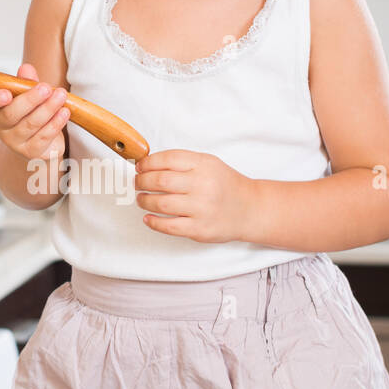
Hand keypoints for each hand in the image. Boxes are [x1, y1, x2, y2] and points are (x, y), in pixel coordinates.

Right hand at [0, 64, 68, 162]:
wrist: (39, 139)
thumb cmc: (30, 111)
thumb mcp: (27, 93)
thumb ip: (26, 81)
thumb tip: (26, 68)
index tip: (6, 93)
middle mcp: (0, 126)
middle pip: (10, 114)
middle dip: (30, 100)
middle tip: (46, 88)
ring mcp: (14, 141)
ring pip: (30, 125)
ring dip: (48, 108)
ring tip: (61, 95)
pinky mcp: (31, 151)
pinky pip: (43, 137)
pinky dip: (55, 123)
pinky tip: (64, 112)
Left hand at [134, 149, 256, 241]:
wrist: (250, 209)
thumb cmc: (225, 185)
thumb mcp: (209, 164)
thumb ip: (182, 162)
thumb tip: (147, 165)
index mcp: (204, 165)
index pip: (167, 159)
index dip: (147, 163)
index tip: (140, 167)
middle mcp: (203, 185)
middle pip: (159, 180)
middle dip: (141, 181)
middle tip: (138, 183)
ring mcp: (201, 208)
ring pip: (160, 203)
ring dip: (144, 201)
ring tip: (142, 199)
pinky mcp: (199, 229)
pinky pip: (168, 226)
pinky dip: (153, 222)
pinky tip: (148, 217)